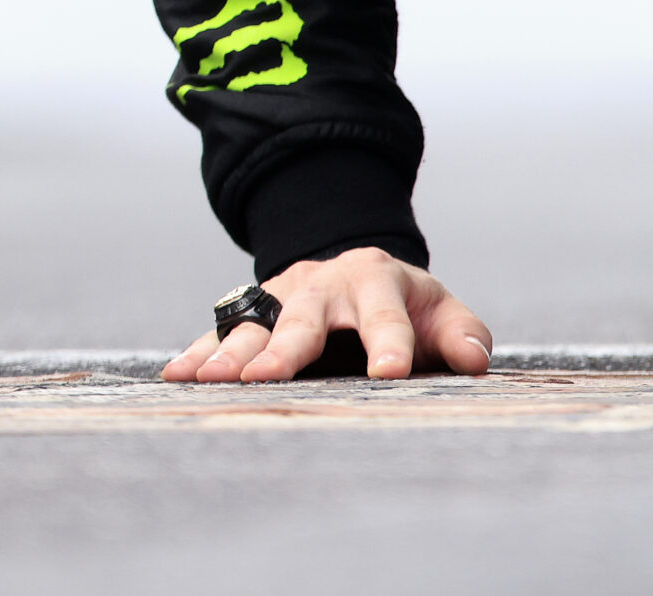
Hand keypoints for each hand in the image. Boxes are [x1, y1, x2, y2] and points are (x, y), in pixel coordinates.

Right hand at [162, 248, 492, 382]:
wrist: (357, 272)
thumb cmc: (405, 306)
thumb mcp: (441, 311)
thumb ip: (462, 334)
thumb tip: (475, 360)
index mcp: (379, 280)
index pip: (386, 314)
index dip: (390, 343)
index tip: (389, 374)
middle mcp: (325, 285)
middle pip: (306, 316)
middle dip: (286, 348)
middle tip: (265, 378)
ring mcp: (282, 296)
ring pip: (255, 324)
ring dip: (230, 353)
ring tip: (208, 381)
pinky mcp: (252, 313)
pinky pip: (221, 332)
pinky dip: (198, 353)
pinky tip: (177, 376)